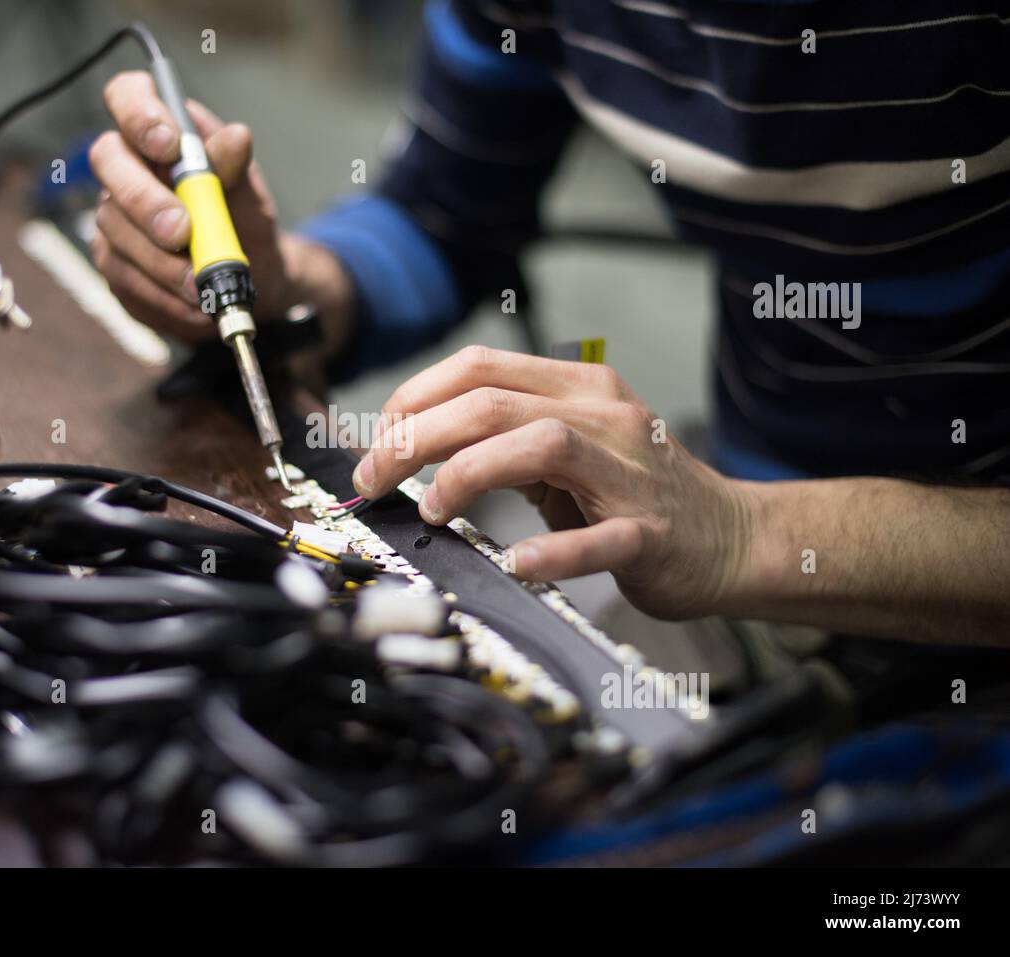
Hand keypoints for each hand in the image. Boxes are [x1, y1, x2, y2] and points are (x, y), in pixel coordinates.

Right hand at [89, 71, 289, 341]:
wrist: (252, 278)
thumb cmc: (245, 222)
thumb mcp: (251, 196)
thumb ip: (237, 170)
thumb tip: (236, 138)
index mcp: (159, 133)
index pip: (126, 96)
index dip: (138, 115)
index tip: (169, 146)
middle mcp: (126, 169)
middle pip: (108, 164)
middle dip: (145, 201)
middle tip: (183, 232)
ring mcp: (113, 218)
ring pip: (116, 231)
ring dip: (161, 263)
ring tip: (202, 285)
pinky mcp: (115, 264)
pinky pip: (125, 280)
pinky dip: (162, 296)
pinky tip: (192, 305)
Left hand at [351, 346, 753, 619]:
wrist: (733, 538)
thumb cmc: (638, 494)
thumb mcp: (573, 447)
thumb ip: (508, 438)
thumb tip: (416, 447)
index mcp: (579, 389)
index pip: (480, 368)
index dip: (415, 397)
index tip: (380, 438)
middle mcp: (605, 417)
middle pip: (493, 403)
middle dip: (417, 438)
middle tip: (376, 478)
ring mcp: (631, 472)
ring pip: (540, 445)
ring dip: (468, 474)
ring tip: (432, 509)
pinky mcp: (650, 532)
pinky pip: (598, 537)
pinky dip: (553, 549)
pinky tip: (517, 562)